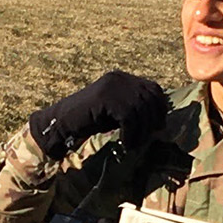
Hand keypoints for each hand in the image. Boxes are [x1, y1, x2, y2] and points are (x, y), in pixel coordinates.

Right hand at [29, 70, 168, 159]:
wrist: (61, 123)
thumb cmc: (89, 121)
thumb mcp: (117, 114)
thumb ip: (135, 111)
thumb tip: (160, 122)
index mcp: (123, 78)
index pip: (153, 88)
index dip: (160, 108)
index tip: (158, 127)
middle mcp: (119, 78)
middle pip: (149, 98)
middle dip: (152, 121)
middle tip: (146, 139)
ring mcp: (111, 86)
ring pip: (141, 109)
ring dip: (141, 131)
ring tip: (134, 144)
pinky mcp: (105, 97)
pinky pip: (129, 116)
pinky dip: (131, 133)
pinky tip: (126, 143)